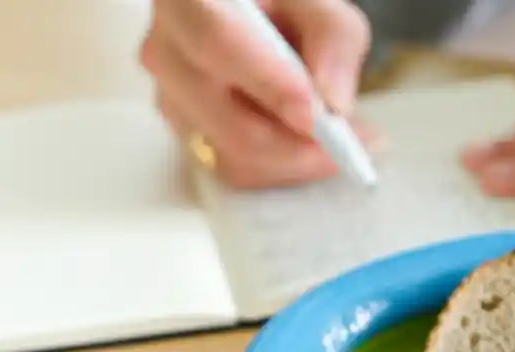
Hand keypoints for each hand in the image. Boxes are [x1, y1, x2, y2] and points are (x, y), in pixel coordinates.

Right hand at [140, 0, 370, 188]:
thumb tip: (333, 103)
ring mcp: (171, 101)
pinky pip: (237, 171)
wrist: (252, 21)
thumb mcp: (318, 4)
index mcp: (187, 1)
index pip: (217, 42)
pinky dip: (283, 168)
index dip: (268, 85)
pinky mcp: (188, 136)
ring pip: (234, 157)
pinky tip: (310, 145)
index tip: (313, 116)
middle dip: (295, 145)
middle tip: (349, 143)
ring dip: (295, 160)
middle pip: (225, 119)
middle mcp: (165, 52)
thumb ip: (333, 37)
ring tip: (341, 140)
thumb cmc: (280, 5)